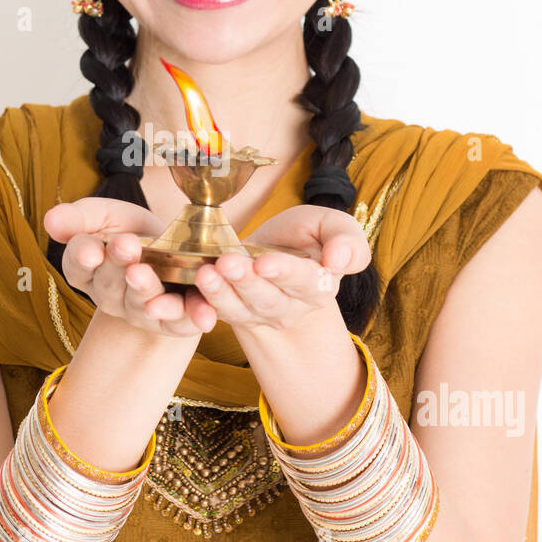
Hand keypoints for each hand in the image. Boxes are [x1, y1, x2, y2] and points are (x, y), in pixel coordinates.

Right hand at [43, 198, 216, 338]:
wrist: (177, 254)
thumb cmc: (135, 233)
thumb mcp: (108, 215)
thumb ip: (80, 217)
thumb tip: (49, 219)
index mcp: (90, 270)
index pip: (79, 266)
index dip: (83, 257)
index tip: (90, 249)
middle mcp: (111, 296)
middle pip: (109, 284)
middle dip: (118, 264)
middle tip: (126, 245)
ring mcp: (142, 312)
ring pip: (141, 305)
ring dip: (145, 291)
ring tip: (147, 275)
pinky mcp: (174, 323)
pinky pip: (181, 323)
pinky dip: (192, 318)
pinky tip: (205, 314)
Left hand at [184, 205, 371, 334]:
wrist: (277, 251)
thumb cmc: (307, 236)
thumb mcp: (332, 226)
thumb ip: (347, 241)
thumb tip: (338, 260)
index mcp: (319, 286)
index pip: (306, 282)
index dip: (285, 273)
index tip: (265, 262)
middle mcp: (291, 307)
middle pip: (268, 299)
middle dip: (246, 281)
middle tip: (227, 262)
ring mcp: (260, 315)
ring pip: (240, 308)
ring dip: (221, 292)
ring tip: (206, 272)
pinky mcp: (234, 314)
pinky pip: (217, 312)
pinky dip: (203, 302)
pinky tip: (194, 285)